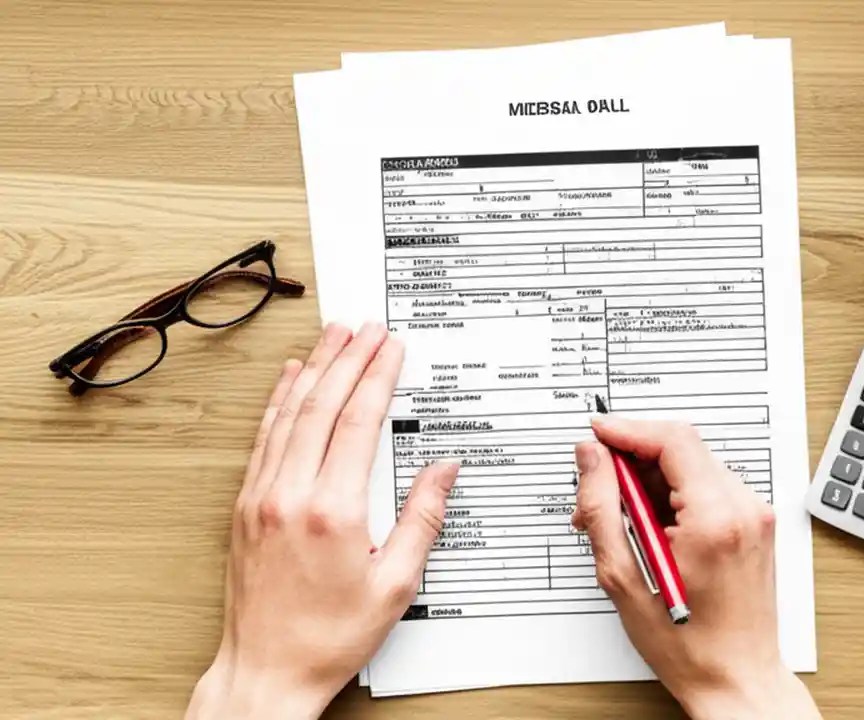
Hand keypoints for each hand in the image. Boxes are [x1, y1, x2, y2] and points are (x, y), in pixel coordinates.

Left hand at [186, 323, 458, 719]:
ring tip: (333, 337)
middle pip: (322, 406)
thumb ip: (422, 519)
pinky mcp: (243, 507)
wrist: (265, 672)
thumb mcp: (396, 585)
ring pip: (288, 414)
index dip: (378, 376)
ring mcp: (260, 498)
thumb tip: (443, 470)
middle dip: (348, 359)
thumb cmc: (329, 637)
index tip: (391, 348)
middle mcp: (290, 495)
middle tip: (367, 327)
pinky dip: (278, 402)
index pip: (359, 421)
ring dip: (314, 369)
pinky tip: (289, 381)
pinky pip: (263, 438)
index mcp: (333, 511)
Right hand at [572, 417, 820, 719]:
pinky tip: (650, 530)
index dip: (627, 430)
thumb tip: (592, 459)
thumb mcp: (624, 577)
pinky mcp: (753, 524)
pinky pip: (707, 489)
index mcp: (716, 518)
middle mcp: (744, 508)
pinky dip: (673, 498)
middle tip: (595, 491)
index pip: (672, 440)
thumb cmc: (689, 644)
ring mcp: (754, 515)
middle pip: (682, 449)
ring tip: (620, 524)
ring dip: (650, 482)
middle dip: (632, 461)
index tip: (597, 435)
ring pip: (692, 467)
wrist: (736, 679)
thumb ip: (601, 508)